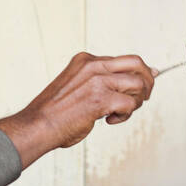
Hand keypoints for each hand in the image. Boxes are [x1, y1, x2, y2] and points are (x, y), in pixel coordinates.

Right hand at [0, 51, 156, 168]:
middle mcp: (93, 65)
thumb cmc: (55, 112)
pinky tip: (109, 120)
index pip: (124, 60)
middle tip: (144, 97)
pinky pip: (130, 103)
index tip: (145, 83)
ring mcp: (98, 80)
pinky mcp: (101, 98)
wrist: (37, 125)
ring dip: (136, 101)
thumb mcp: (78, 85)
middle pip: (137, 63)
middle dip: (148, 81)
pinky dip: (125, 115)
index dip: (139, 73)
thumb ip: (101, 81)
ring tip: (121, 112)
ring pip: (137, 84)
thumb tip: (131, 84)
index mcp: (86, 60)